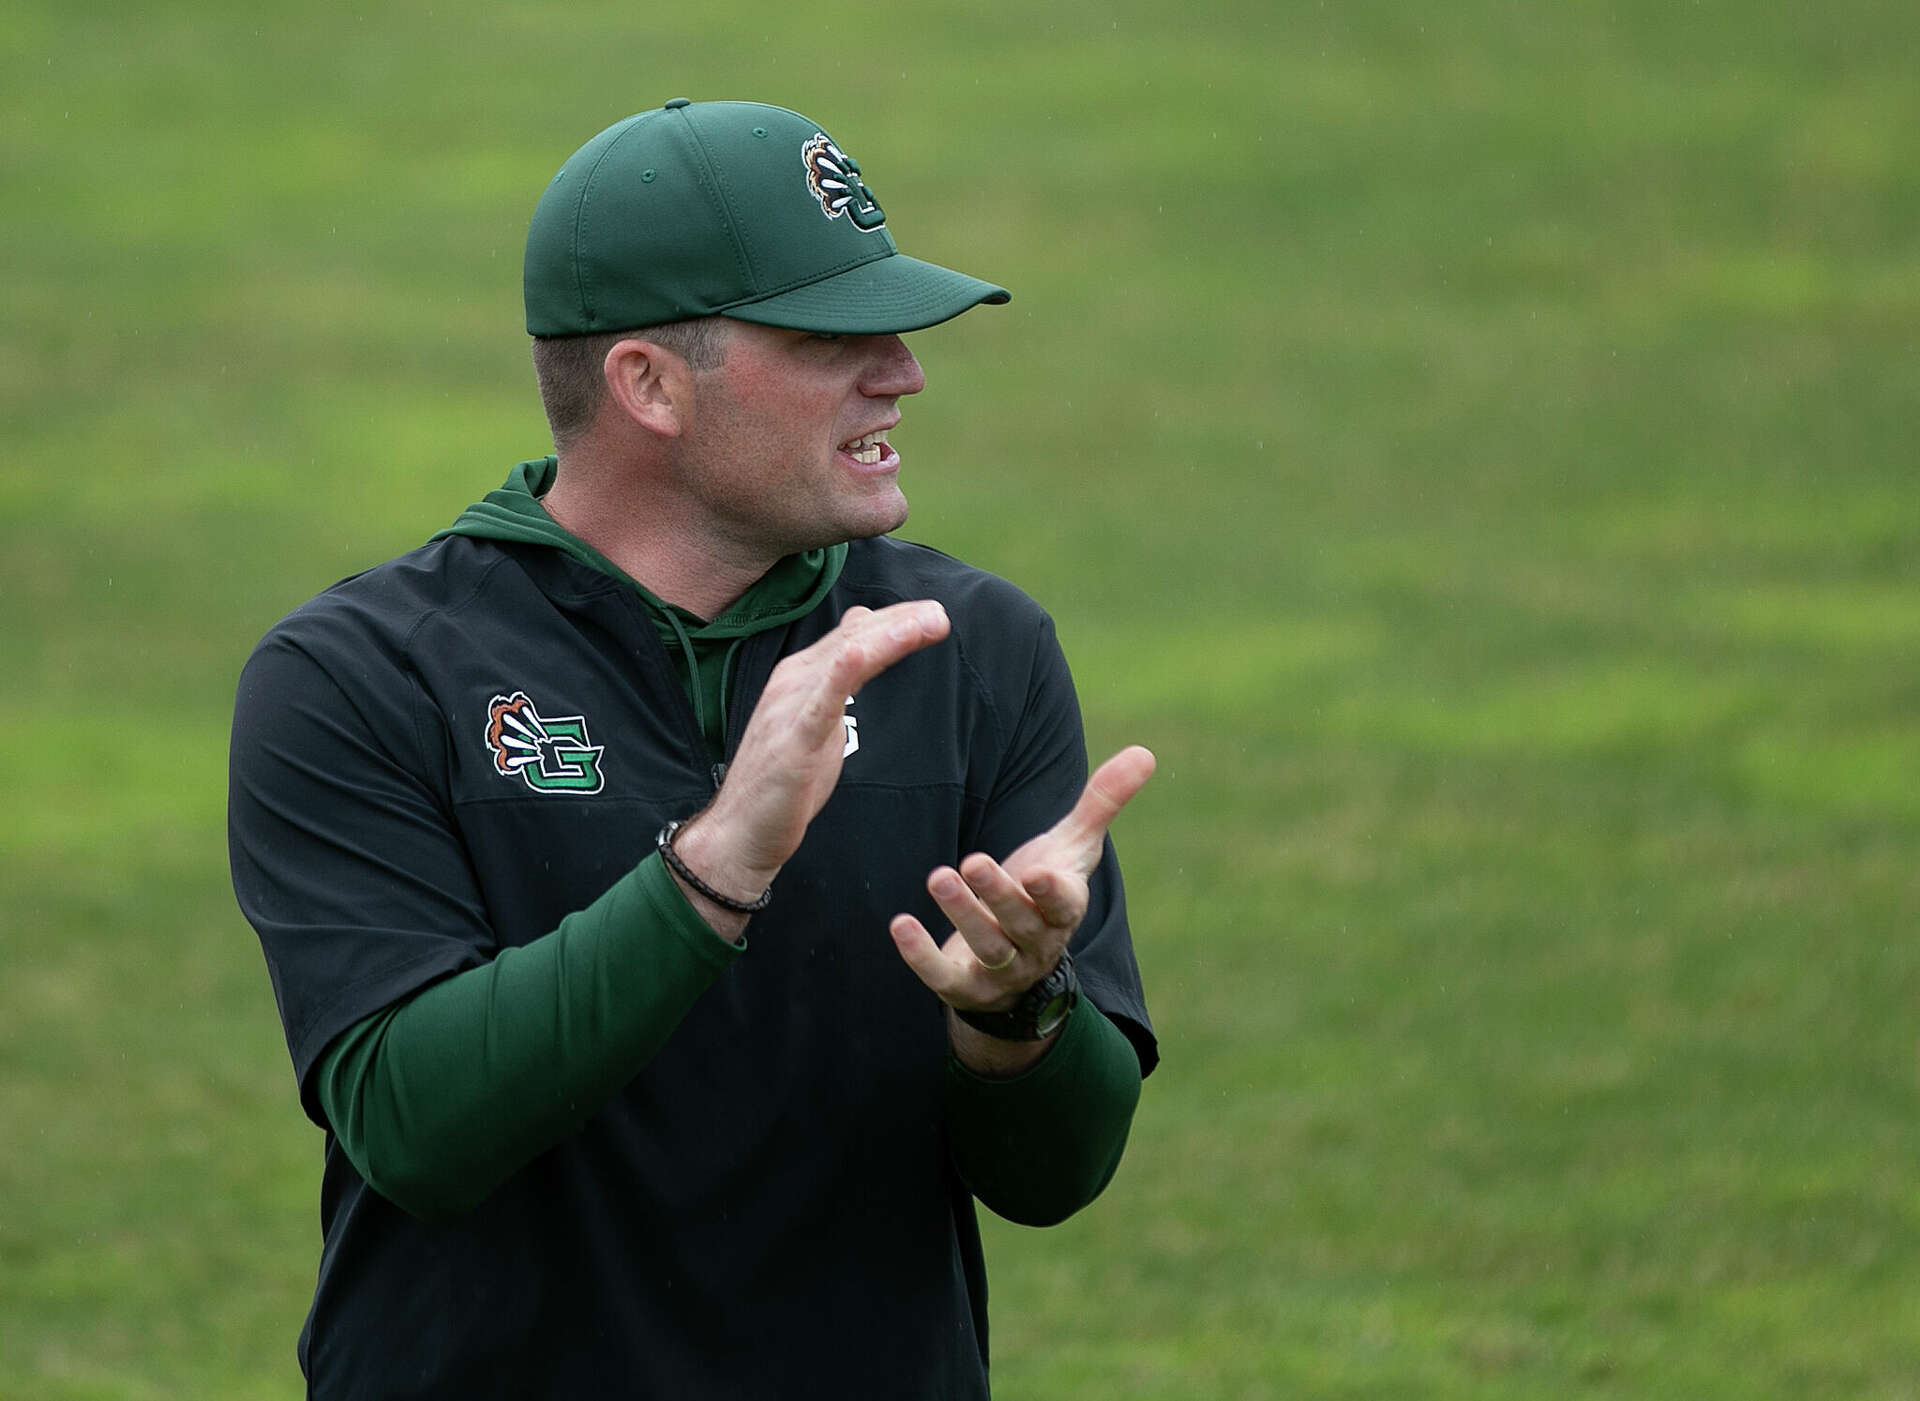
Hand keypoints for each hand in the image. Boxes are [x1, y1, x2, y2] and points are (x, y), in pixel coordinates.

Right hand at [670, 602, 949, 921]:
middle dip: (899, 623)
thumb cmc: (783, 779)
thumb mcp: (818, 722)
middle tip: (941, 614)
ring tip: (926, 624)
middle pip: (854, 638)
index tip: (933, 614)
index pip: (854, 633)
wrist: (739, 830)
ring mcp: (791, 707)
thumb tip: (861, 645)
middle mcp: (794, 680)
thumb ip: (838, 685)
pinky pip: (820, 703)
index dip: (894, 620)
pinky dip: (840, 674)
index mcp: (803, 675)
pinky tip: (858, 654)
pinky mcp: (793, 741)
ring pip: (844, 660)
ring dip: (887, 638)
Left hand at [888, 745, 1155, 1016]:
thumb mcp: (1073, 848)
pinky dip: (920, 956)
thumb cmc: (1044, 889)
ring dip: (962, 914)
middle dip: (997, 895)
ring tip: (938, 876)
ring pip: (986, 946)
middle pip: (1020, 922)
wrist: (1018, 963)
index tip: (1038, 873)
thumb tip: (1145, 752)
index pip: (1064, 904)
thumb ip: (1102, 802)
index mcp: (1064, 910)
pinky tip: (899, 925)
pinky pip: (943, 978)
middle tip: (973, 862)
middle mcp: (1037, 943)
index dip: (1052, 891)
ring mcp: (1001, 970)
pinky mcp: (964, 986)